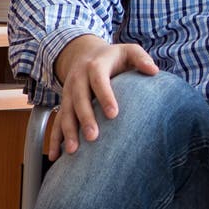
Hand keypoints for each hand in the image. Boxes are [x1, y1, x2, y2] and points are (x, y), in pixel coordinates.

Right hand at [49, 34, 158, 160]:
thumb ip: (141, 59)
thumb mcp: (128, 51)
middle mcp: (78, 79)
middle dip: (85, 118)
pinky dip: (55, 139)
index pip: (99, 81)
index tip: (114, 114)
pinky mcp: (64, 104)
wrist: (84, 53)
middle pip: (79, 99)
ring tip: (74, 151)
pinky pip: (56, 122)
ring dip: (68, 132)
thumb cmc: (114, 57)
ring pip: (65, 112)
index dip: (105, 97)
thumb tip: (154, 71)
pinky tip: (55, 156)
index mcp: (95, 66)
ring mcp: (68, 92)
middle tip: (93, 137)